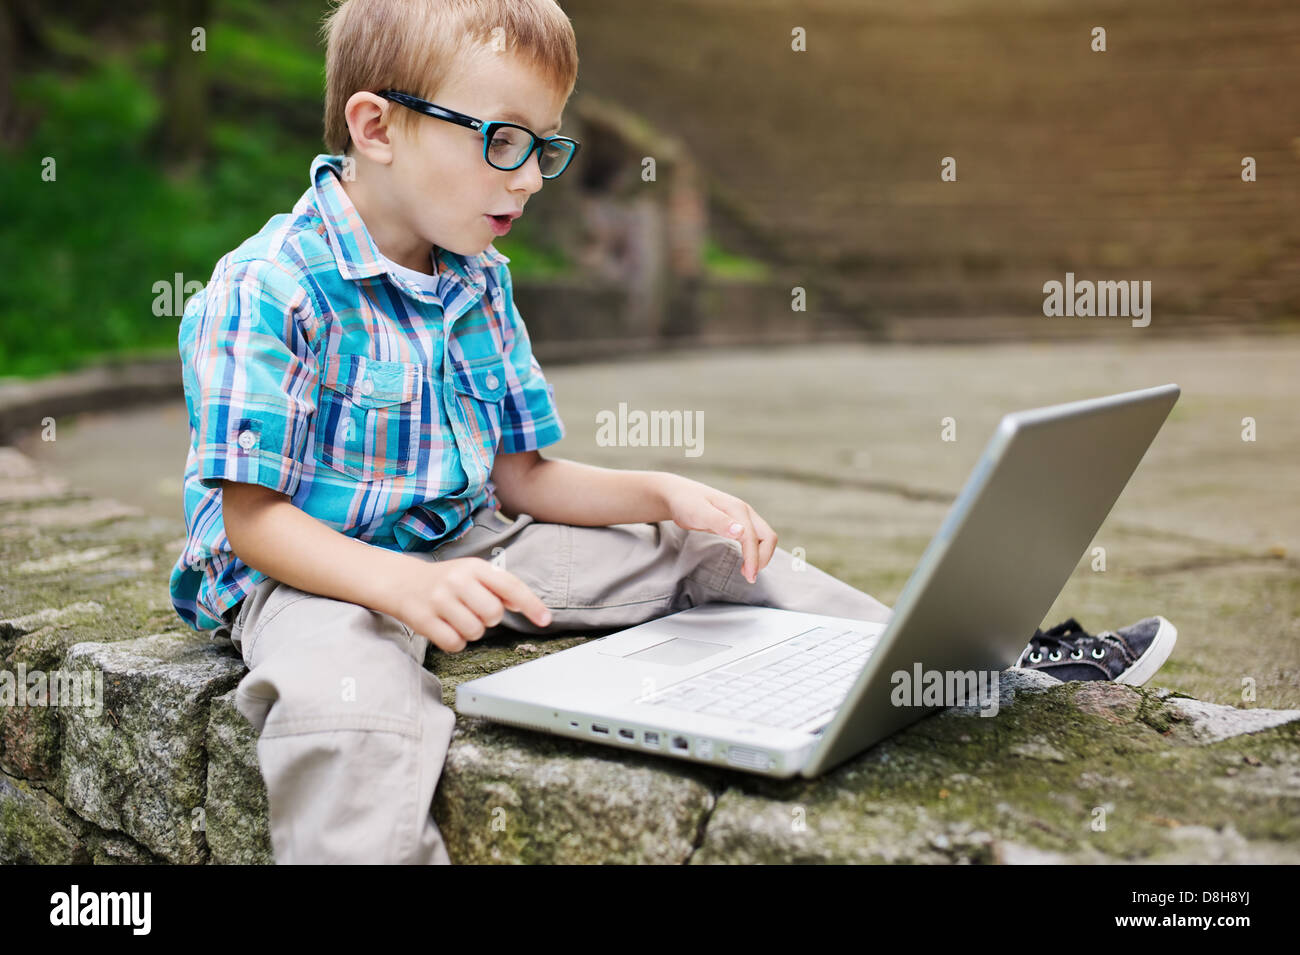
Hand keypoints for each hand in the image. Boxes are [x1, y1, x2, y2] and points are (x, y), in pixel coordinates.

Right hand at [384, 556, 552, 652]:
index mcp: (474, 567)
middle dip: (489, 619)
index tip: (545, 620)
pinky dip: (455, 642)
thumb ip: (499, 587)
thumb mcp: (473, 574)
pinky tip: (447, 628)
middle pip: (493, 614)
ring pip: (474, 632)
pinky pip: (454, 644)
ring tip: (458, 618)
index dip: (531, 604)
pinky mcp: (423, 620)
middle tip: (475, 611)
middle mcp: (457, 580)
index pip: (510, 585)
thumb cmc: (446, 580)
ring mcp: (438, 600)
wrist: (402, 582)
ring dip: (471, 631)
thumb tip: (523, 604)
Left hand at [659, 475, 777, 583]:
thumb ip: (720, 522)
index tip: (749, 576)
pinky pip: (753, 538)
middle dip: (763, 557)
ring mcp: (741, 517)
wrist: (676, 494)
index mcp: (737, 509)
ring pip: (762, 538)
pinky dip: (753, 551)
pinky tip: (744, 561)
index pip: (753, 538)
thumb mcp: (699, 513)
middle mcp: (743, 512)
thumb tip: (742, 532)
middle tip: (750, 576)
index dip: (753, 558)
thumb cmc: (685, 503)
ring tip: (748, 572)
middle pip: (767, 537)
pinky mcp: (735, 523)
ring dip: (760, 555)